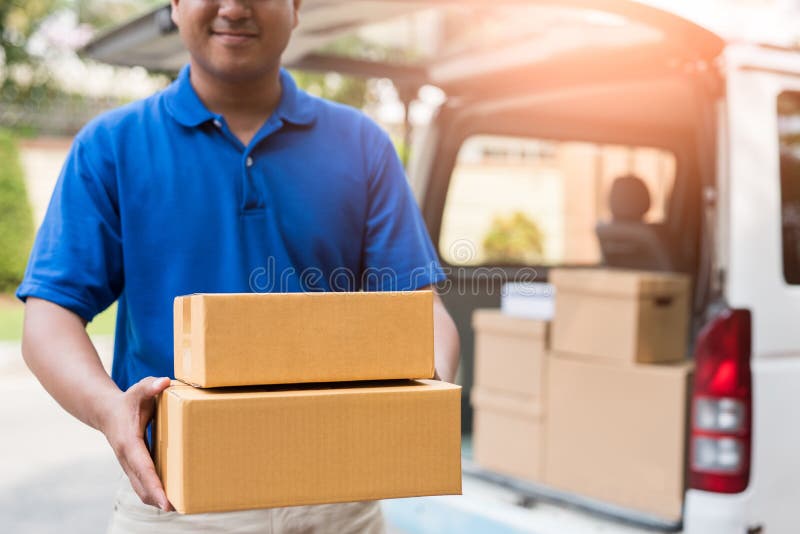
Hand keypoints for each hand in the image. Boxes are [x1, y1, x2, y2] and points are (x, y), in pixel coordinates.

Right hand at [98, 376, 173, 510]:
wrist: (105, 411)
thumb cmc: (128, 400)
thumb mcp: (140, 389)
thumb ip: (151, 386)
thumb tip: (164, 382)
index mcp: (129, 442)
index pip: (144, 468)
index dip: (155, 485)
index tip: (165, 502)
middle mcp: (127, 457)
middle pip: (141, 484)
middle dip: (157, 499)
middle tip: (177, 509)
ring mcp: (127, 464)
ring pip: (140, 488)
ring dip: (155, 499)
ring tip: (177, 507)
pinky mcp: (131, 465)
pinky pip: (141, 483)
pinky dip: (152, 493)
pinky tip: (167, 499)